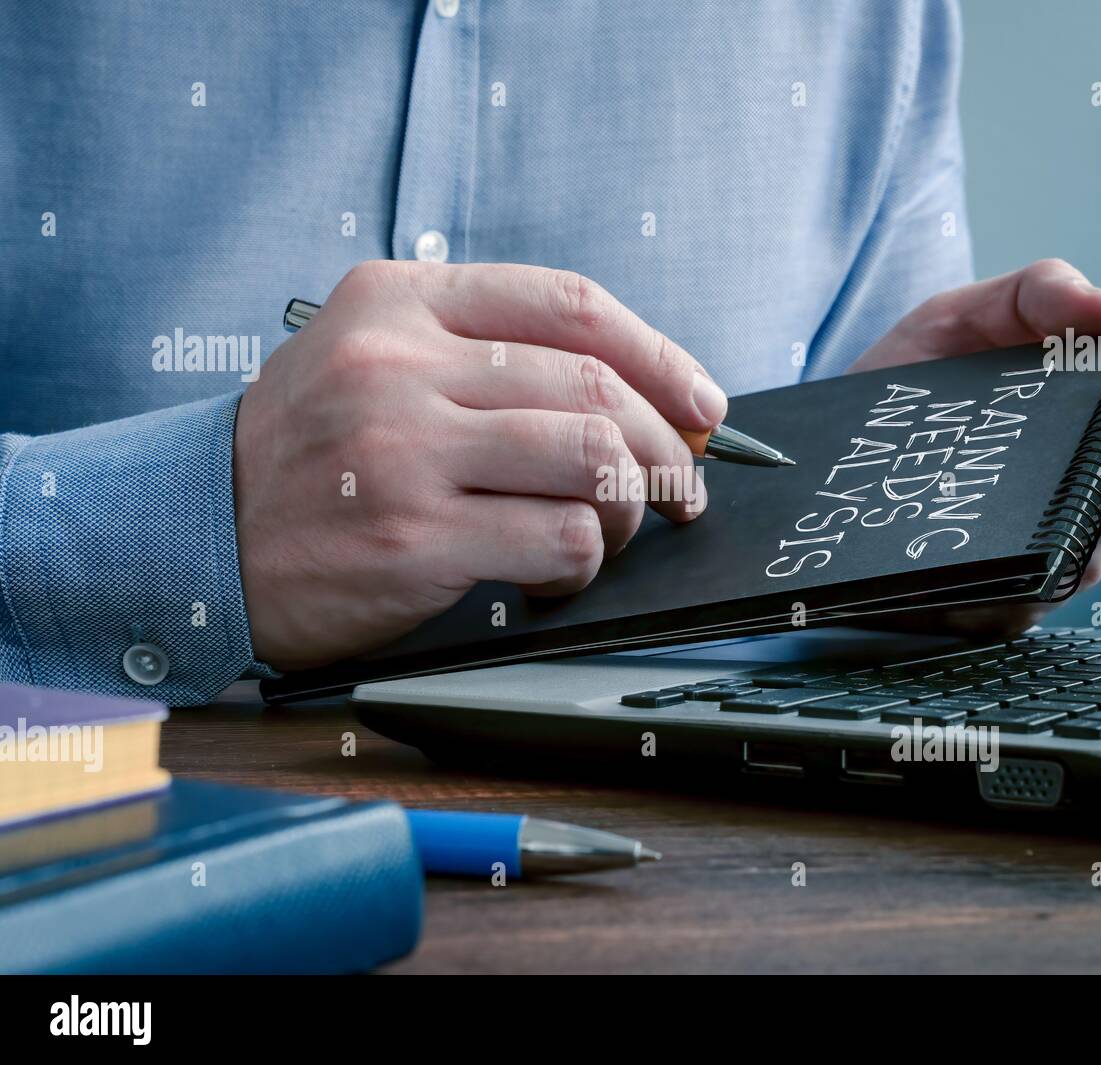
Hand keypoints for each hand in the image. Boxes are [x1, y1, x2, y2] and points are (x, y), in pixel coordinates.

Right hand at [234, 261, 724, 668]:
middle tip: (684, 486)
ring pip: (590, 459)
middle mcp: (400, 364)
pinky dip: (582, 562)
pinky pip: (557, 539)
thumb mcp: (369, 358)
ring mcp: (403, 450)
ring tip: (610, 530)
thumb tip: (629, 392)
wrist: (194, 535)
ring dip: (629, 506)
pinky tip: (555, 573)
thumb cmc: (305, 453)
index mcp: (399, 300)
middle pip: (593, 386)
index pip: (569, 303)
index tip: (702, 404)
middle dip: (666, 446)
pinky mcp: (410, 538)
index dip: (661, 355)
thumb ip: (478, 353)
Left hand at [846, 258, 1100, 635]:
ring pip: (1075, 568)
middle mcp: (1075, 491)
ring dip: (1043, 556)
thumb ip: (1038, 292)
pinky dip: (986, 602)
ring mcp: (1037, 549)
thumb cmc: (911, 379)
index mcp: (1087, 422)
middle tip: (1072, 499)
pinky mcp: (990, 602)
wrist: (823, 447)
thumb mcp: (962, 315)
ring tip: (984, 531)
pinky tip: (952, 586)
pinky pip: (1013, 614)